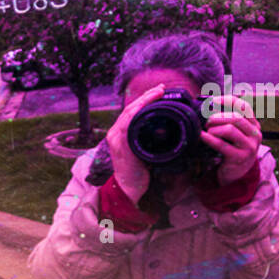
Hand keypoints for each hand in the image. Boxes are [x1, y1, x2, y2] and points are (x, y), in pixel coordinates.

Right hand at [104, 83, 164, 203]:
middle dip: (146, 96)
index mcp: (120, 134)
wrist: (129, 189)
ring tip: (158, 93)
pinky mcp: (121, 145)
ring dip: (144, 101)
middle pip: (130, 108)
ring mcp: (116, 139)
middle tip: (161, 88)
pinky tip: (147, 107)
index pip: (131, 111)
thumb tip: (164, 131)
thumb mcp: (143, 151)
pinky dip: (138, 113)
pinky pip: (128, 124)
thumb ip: (147, 140)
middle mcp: (115, 133)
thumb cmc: (137, 173)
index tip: (158, 92)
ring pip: (129, 113)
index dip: (144, 100)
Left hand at [199, 94, 259, 184]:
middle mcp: (255, 134)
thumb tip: (209, 106)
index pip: (244, 106)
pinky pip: (222, 145)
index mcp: (254, 125)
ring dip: (214, 128)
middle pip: (236, 117)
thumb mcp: (235, 134)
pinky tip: (202, 136)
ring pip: (230, 129)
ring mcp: (249, 146)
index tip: (213, 101)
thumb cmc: (232, 149)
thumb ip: (228, 120)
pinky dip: (209, 139)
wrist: (237, 173)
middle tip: (207, 121)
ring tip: (207, 131)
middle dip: (218, 117)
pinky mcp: (240, 157)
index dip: (228, 100)